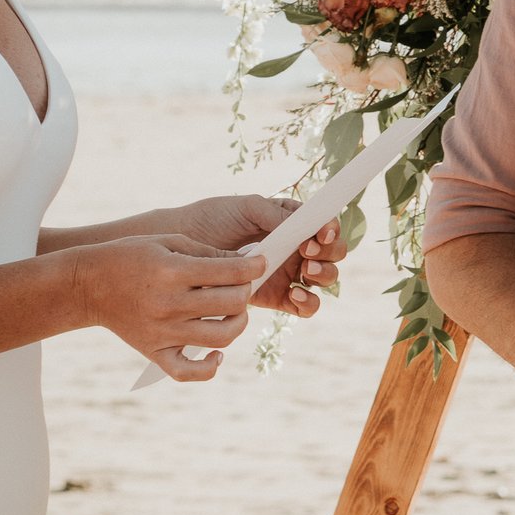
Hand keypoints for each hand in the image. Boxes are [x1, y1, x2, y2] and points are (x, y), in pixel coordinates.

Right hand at [79, 235, 263, 380]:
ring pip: (221, 337)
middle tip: (241, 285)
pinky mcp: (154, 352)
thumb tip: (248, 262)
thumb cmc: (131, 257)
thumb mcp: (168, 242)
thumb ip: (209, 252)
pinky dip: (209, 367)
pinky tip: (217, 353)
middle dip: (246, 291)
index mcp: (173, 272)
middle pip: (232, 304)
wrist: (88, 285)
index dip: (255, 267)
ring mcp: (162, 332)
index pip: (231, 272)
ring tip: (234, 312)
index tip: (260, 263)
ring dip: (238, 323)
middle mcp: (169, 305)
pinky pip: (188, 372)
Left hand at [169, 194, 348, 316]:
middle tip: (307, 252)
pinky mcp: (277, 298)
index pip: (325, 226)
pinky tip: (295, 295)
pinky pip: (305, 306)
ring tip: (304, 272)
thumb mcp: (246, 208)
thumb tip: (306, 224)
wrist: (182, 246)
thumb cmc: (213, 220)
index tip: (321, 233)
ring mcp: (289, 274)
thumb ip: (276, 214)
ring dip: (323, 276)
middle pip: (332, 254)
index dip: (331, 230)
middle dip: (329, 254)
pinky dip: (308, 302)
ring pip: (323, 280)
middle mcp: (296, 248)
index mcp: (294, 223)